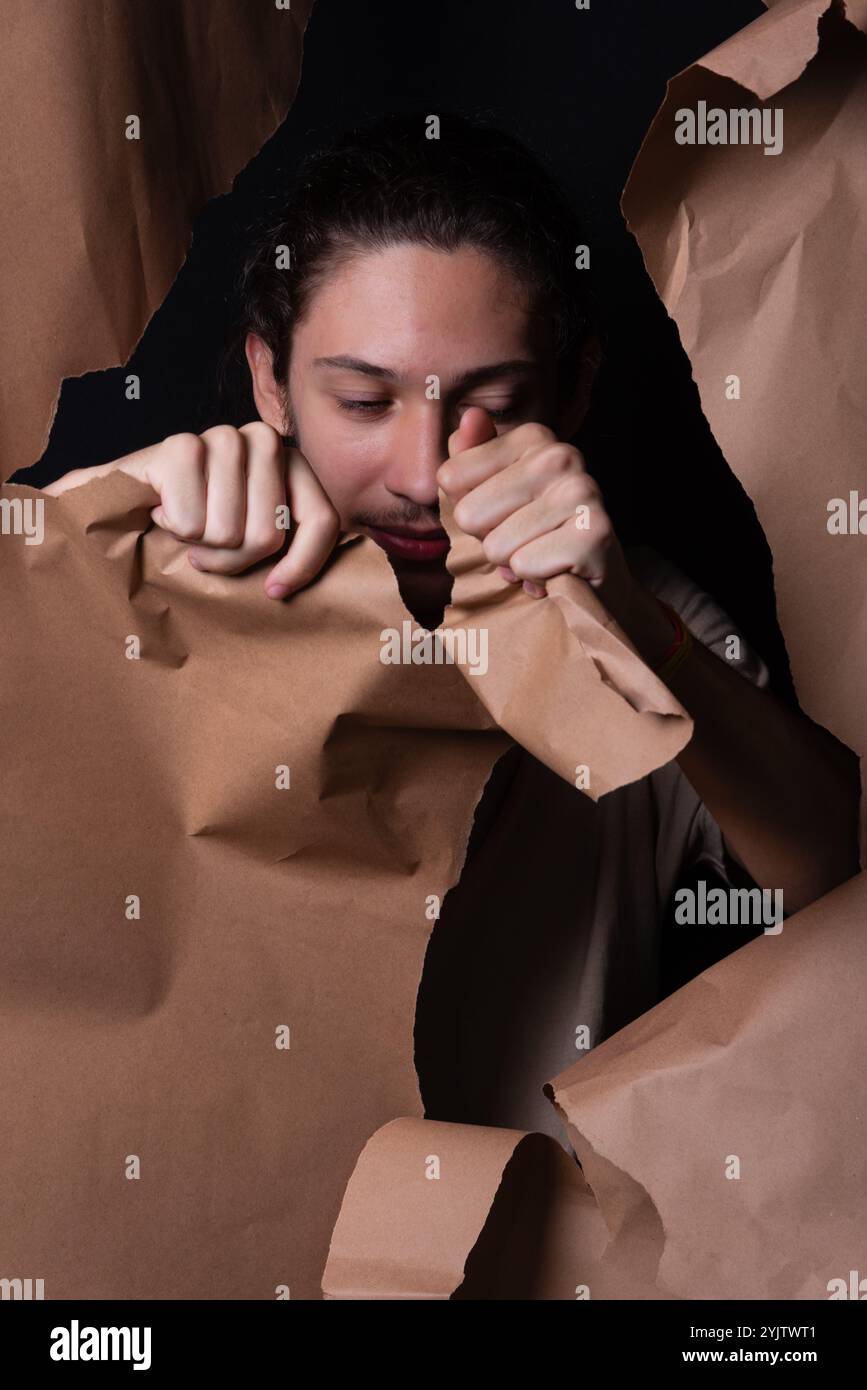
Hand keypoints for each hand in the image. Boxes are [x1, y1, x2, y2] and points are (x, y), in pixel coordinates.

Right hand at [45, 423, 339, 598]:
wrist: (127, 499)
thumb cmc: (201, 524)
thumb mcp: (253, 539)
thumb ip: (292, 546)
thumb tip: (333, 586)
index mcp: (294, 463)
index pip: (322, 521)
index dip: (302, 566)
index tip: (274, 591)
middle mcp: (266, 440)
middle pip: (269, 536)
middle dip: (233, 560)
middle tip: (207, 550)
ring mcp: (225, 436)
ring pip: (229, 532)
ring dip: (200, 546)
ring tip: (187, 529)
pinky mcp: (182, 445)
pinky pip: (191, 521)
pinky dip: (173, 529)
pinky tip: (163, 509)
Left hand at [437, 407, 628, 601]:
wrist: (596, 578)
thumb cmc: (535, 533)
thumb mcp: (492, 492)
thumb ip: (471, 456)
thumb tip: (470, 414)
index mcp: (532, 438)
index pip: (450, 477)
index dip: (468, 509)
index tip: (502, 514)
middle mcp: (560, 456)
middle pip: (469, 514)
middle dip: (489, 539)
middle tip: (523, 539)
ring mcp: (581, 492)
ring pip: (495, 546)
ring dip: (513, 563)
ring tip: (542, 555)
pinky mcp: (594, 534)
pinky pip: (524, 566)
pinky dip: (535, 579)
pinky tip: (557, 570)